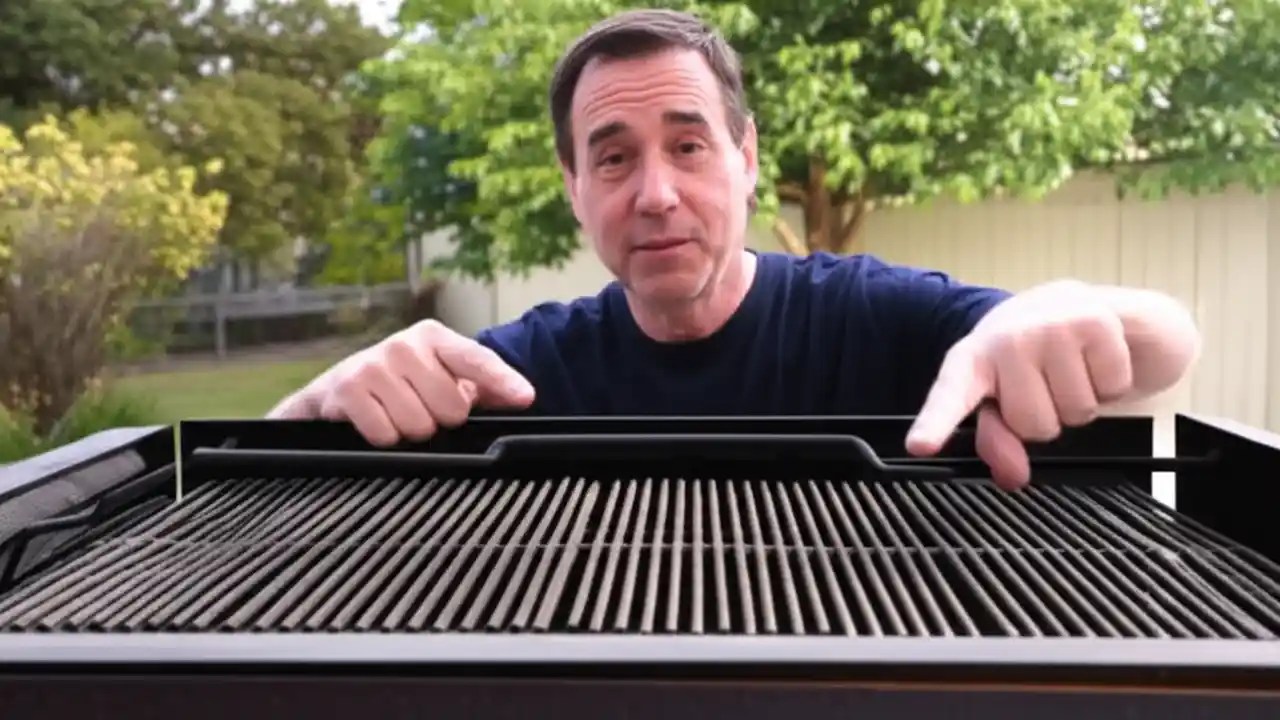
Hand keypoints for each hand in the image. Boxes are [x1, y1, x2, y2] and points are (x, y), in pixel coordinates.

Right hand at [267, 319, 534, 445]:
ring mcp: (374, 363)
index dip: (503, 380)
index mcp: (435, 338)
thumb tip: (523, 397)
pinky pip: (386, 434)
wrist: (336, 387)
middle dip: (440, 422)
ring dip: (410, 433)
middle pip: (451, 409)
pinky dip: (385, 438)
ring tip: (396, 416)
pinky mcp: (348, 388)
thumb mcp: (443, 379)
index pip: (476, 359)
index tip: (525, 398)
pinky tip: (375, 422)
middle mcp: (404, 344)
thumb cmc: (402, 386)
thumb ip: (485, 388)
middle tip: (421, 411)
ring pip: (419, 426)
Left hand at [905, 280, 1134, 489]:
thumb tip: (1012, 475)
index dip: (936, 421)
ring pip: (1076, 412)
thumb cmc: (1040, 357)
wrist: (1090, 305)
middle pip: (1033, 426)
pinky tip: (1099, 358)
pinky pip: (1112, 389)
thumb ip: (999, 439)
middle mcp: (1006, 336)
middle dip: (1051, 418)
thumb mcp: (1011, 396)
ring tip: (1076, 369)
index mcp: (974, 357)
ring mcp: (1049, 324)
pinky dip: (1114, 384)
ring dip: (1085, 400)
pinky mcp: (1095, 320)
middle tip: (1052, 384)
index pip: (951, 394)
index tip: (920, 446)